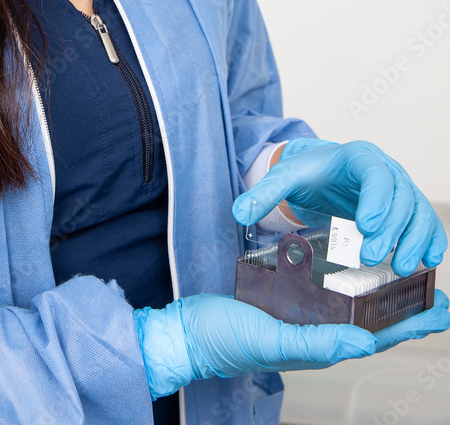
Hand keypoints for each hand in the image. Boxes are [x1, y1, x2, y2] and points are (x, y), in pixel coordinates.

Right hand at [132, 290, 449, 400]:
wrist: (189, 331)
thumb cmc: (226, 339)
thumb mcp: (273, 340)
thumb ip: (317, 342)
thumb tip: (365, 341)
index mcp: (320, 346)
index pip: (377, 336)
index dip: (410, 324)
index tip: (441, 309)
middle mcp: (317, 332)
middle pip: (372, 320)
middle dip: (405, 308)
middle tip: (436, 290)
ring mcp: (301, 317)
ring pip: (352, 305)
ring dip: (380, 292)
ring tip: (403, 273)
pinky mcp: (285, 300)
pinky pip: (324, 291)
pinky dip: (345, 280)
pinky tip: (350, 266)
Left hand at [232, 139, 447, 276]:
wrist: (324, 173)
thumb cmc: (308, 173)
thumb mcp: (285, 179)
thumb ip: (263, 193)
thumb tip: (238, 212)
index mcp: (358, 157)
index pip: (375, 174)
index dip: (376, 200)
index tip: (366, 228)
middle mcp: (386, 169)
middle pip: (401, 196)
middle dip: (392, 228)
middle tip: (373, 257)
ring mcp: (400, 188)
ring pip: (419, 209)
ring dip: (415, 238)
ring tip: (404, 268)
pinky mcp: (407, 207)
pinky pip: (426, 221)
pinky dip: (431, 239)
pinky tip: (428, 262)